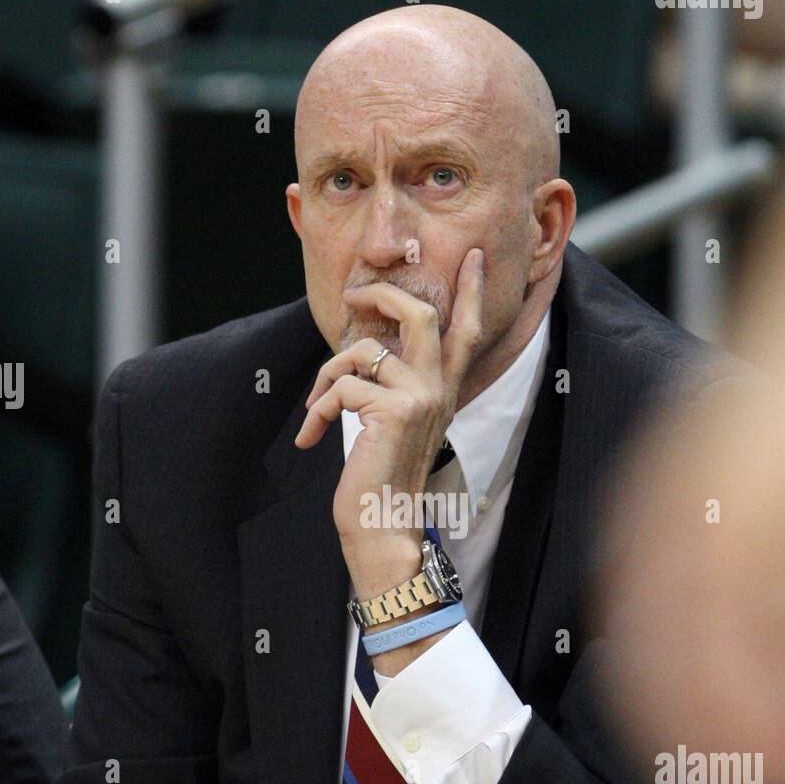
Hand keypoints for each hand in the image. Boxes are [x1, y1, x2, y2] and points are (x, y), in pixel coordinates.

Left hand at [294, 248, 483, 560]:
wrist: (381, 526)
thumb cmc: (380, 479)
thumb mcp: (393, 424)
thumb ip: (390, 387)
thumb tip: (361, 351)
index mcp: (443, 392)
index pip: (466, 332)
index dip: (471, 292)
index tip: (474, 257)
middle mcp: (439, 390)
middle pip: (420, 314)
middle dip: (383, 295)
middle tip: (356, 294)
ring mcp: (420, 398)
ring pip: (362, 352)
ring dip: (326, 377)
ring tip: (316, 409)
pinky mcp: (393, 411)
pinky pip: (341, 387)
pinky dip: (316, 409)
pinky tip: (310, 437)